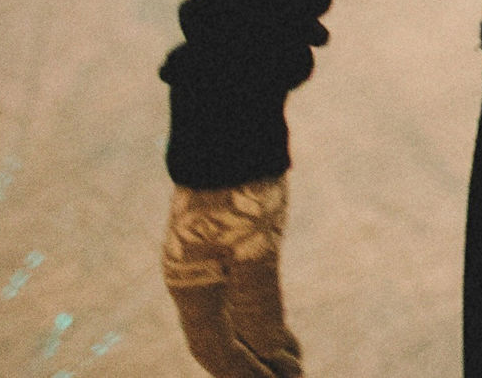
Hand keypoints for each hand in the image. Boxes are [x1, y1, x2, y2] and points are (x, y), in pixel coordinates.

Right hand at [160, 177, 303, 377]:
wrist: (230, 129)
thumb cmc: (240, 189)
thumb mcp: (256, 249)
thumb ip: (259, 303)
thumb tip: (269, 352)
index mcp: (190, 286)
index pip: (213, 349)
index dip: (241, 374)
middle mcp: (191, 280)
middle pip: (220, 340)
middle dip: (252, 366)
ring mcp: (204, 263)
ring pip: (229, 320)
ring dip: (258, 347)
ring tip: (291, 365)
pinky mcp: (221, 247)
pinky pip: (237, 299)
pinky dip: (258, 320)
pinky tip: (279, 332)